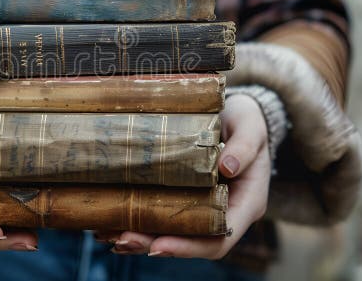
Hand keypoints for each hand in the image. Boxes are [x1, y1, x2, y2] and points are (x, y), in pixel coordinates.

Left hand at [97, 94, 270, 257]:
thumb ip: (245, 146)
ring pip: (174, 232)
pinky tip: (113, 221)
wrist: (238, 114)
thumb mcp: (251, 127)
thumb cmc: (247, 121)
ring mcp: (205, 206)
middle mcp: (225, 212)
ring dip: (142, 237)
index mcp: (246, 203)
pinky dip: (139, 220)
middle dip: (155, 244)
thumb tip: (228, 167)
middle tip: (122, 239)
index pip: (220, 238)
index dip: (189, 247)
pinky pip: (165, 215)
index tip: (159, 245)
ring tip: (110, 236)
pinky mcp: (187, 196)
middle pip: (191, 241)